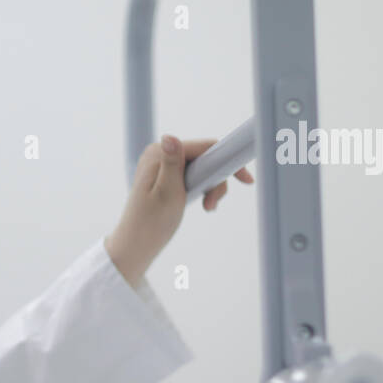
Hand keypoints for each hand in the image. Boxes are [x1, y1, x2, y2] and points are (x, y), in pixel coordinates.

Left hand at [104, 135, 253, 285]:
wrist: (137, 245)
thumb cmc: (151, 223)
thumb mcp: (167, 193)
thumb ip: (173, 164)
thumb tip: (170, 137)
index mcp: (158, 153)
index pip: (204, 147)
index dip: (227, 160)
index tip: (245, 181)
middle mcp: (159, 153)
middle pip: (205, 157)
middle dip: (216, 180)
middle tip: (212, 205)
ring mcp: (162, 164)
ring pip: (202, 167)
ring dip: (210, 187)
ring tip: (207, 208)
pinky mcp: (166, 176)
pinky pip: (193, 175)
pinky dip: (202, 188)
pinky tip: (202, 203)